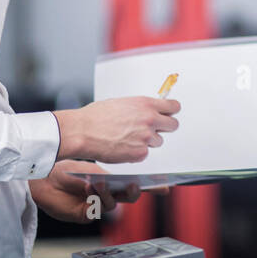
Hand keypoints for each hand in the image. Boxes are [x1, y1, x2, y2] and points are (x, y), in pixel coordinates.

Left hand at [30, 160, 145, 222]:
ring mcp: (96, 206)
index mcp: (112, 183)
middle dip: (133, 192)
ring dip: (107, 193)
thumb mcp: (93, 171)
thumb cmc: (67, 173)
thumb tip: (127, 178)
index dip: (151, 188)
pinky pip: (96, 210)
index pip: (134, 186)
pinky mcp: (85, 214)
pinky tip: (88, 188)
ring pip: (113, 204)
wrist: (45, 180)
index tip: (165, 186)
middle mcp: (106, 196)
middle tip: (133, 184)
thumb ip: (109, 178)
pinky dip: (94, 198)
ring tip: (99, 182)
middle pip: (128, 198)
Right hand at [52, 96, 180, 162]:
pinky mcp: (140, 153)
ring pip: (158, 141)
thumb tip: (148, 111)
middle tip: (153, 130)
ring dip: (148, 141)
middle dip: (164, 128)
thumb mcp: (121, 103)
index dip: (171, 112)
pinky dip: (136, 153)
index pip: (174, 107)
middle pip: (173, 125)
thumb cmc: (96, 116)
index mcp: (146, 104)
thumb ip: (139, 108)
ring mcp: (146, 137)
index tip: (169, 115)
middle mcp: (150, 120)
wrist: (82, 132)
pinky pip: (145, 154)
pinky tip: (123, 147)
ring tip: (129, 138)